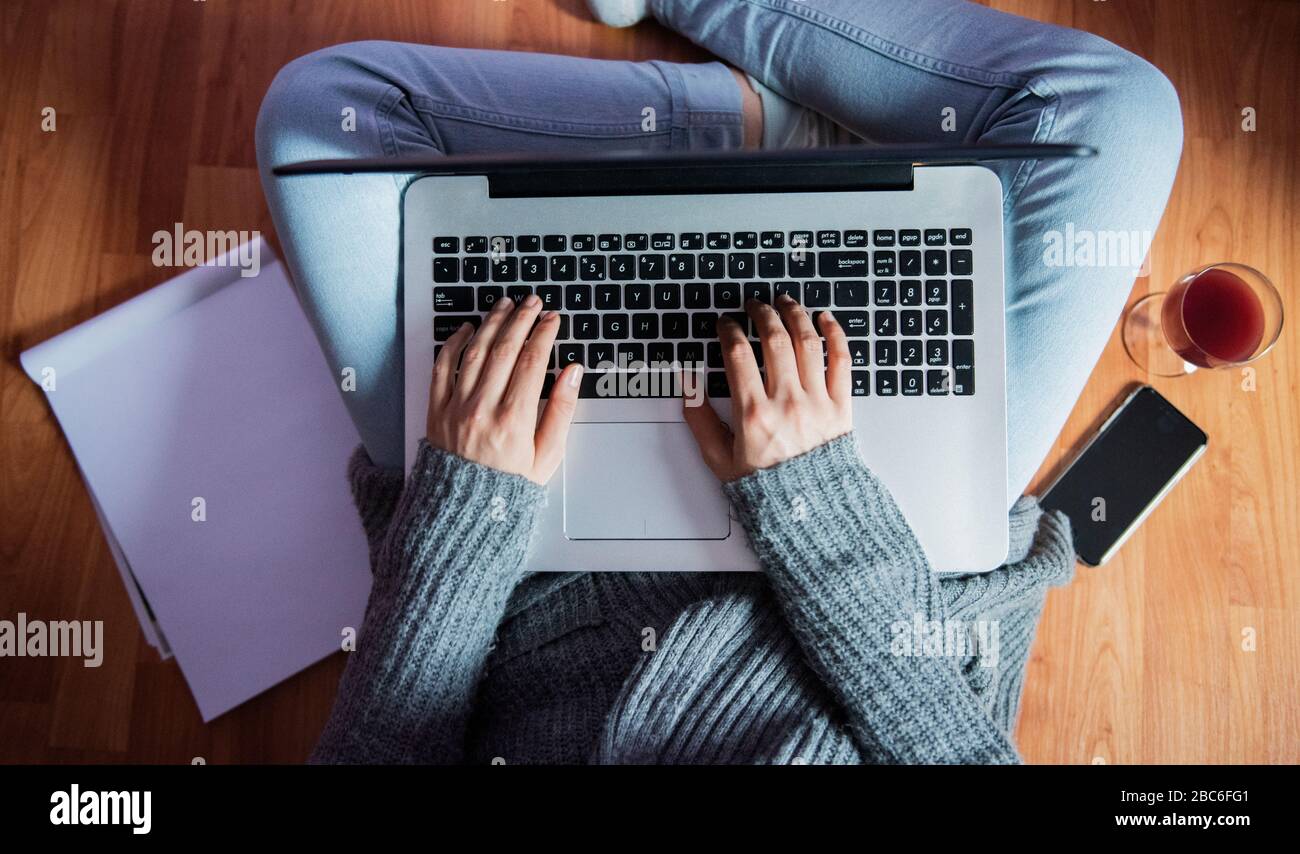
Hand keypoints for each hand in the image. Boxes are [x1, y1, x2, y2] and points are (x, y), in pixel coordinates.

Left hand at [426, 295, 582, 484]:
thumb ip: (561, 410)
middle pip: (504, 349)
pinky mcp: (436, 410)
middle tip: (532, 302)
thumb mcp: (548, 455)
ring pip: (474, 352)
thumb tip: (572, 372)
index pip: (532, 361)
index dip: (544, 334)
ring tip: (504, 305)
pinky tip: (466, 329)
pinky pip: (442, 367)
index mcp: (514, 421)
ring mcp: (456, 408)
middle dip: (521, 319)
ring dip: (491, 323)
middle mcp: (483, 409)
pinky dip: (453, 343)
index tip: (552, 319)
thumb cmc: (508, 487)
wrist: (463, 513)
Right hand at [683, 295, 852, 481]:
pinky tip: (825, 319)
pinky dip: (835, 334)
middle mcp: (787, 403)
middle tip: (753, 305)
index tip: (725, 323)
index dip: (728, 331)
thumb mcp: (720, 460)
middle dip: (761, 313)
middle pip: (774, 339)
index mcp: (753, 415)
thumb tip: (689, 386)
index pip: (737, 355)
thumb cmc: (766, 488)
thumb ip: (700, 420)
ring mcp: (817, 402)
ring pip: (807, 343)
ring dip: (795, 315)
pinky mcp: (841, 406)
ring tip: (785, 302)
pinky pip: (842, 361)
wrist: (810, 511)